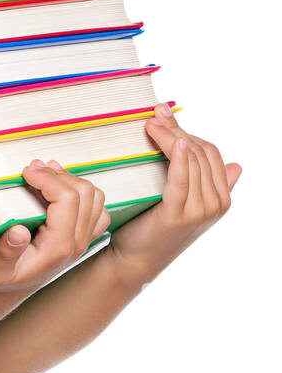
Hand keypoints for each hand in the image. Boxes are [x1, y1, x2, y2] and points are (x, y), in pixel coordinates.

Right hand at [0, 156, 110, 293]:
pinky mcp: (82, 239)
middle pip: (85, 193)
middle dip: (59, 175)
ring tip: (47, 172)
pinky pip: (97, 209)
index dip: (48, 179)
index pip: (67, 199)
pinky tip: (60, 188)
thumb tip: (18, 231)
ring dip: (72, 179)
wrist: (5, 292)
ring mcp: (83, 241)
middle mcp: (76, 244)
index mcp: (58, 247)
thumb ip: (5, 251)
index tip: (25, 171)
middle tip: (33, 168)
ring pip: (95, 198)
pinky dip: (83, 193)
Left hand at [108, 104, 241, 283]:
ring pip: (191, 161)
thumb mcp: (185, 201)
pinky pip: (181, 179)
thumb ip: (206, 183)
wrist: (135, 259)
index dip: (188, 130)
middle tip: (155, 113)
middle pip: (200, 153)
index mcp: (222, 198)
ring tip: (150, 123)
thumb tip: (236, 166)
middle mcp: (216, 204)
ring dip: (172, 136)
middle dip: (178, 129)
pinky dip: (179, 158)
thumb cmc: (153, 226)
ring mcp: (200, 211)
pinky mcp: (178, 215)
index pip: (210, 152)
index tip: (165, 114)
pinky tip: (175, 142)